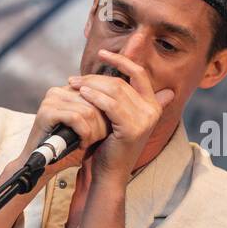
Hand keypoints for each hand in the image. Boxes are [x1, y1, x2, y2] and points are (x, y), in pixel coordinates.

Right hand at [0, 77, 108, 195]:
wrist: (46, 165)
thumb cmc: (70, 147)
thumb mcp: (91, 125)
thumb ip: (103, 111)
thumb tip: (127, 103)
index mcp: (71, 89)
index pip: (102, 89)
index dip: (110, 111)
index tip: (108, 130)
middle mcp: (60, 90)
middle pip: (97, 100)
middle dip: (103, 124)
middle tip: (97, 139)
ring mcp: (52, 99)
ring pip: (89, 110)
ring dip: (94, 131)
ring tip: (88, 142)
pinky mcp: (46, 111)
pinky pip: (77, 118)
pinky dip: (84, 133)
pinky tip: (82, 143)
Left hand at [67, 48, 173, 184]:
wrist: (109, 174)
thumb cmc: (109, 146)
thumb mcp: (117, 118)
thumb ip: (121, 99)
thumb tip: (118, 78)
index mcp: (153, 105)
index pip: (138, 73)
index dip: (121, 61)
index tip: (102, 53)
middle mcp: (153, 110)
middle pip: (123, 81)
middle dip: (97, 77)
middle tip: (75, 78)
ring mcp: (145, 120)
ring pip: (116, 91)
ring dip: (91, 85)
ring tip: (73, 85)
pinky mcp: (132, 128)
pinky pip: (111, 105)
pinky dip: (95, 97)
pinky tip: (82, 94)